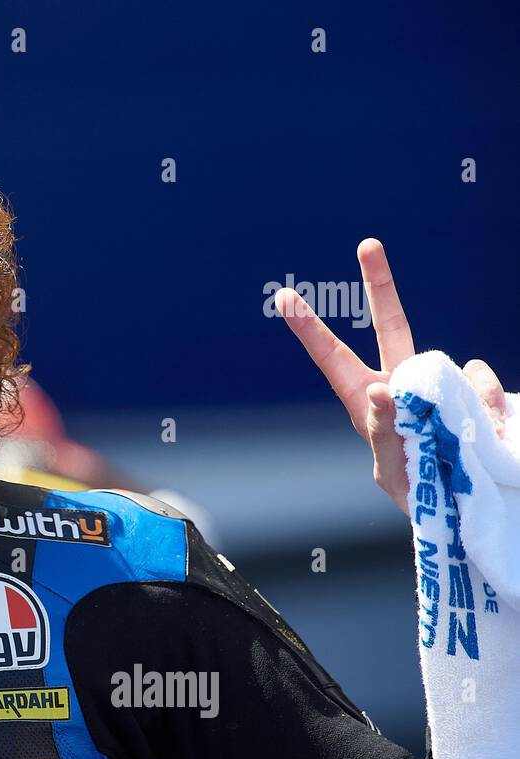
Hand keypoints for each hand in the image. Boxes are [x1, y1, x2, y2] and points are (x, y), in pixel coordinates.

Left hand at [276, 238, 507, 515]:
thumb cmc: (419, 490)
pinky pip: (479, 379)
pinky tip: (484, 428)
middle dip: (381, 284)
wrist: (474, 502)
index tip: (285, 298)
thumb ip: (383, 432)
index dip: (310, 330)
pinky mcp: (478, 387)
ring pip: (447, 363)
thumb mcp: (393, 470)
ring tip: (453, 441)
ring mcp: (441, 381)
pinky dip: (485, 403)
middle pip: (391, 325)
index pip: (333, 359)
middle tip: (367, 244)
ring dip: (453, 400)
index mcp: (368, 400)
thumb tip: (380, 390)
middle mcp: (402, 381)